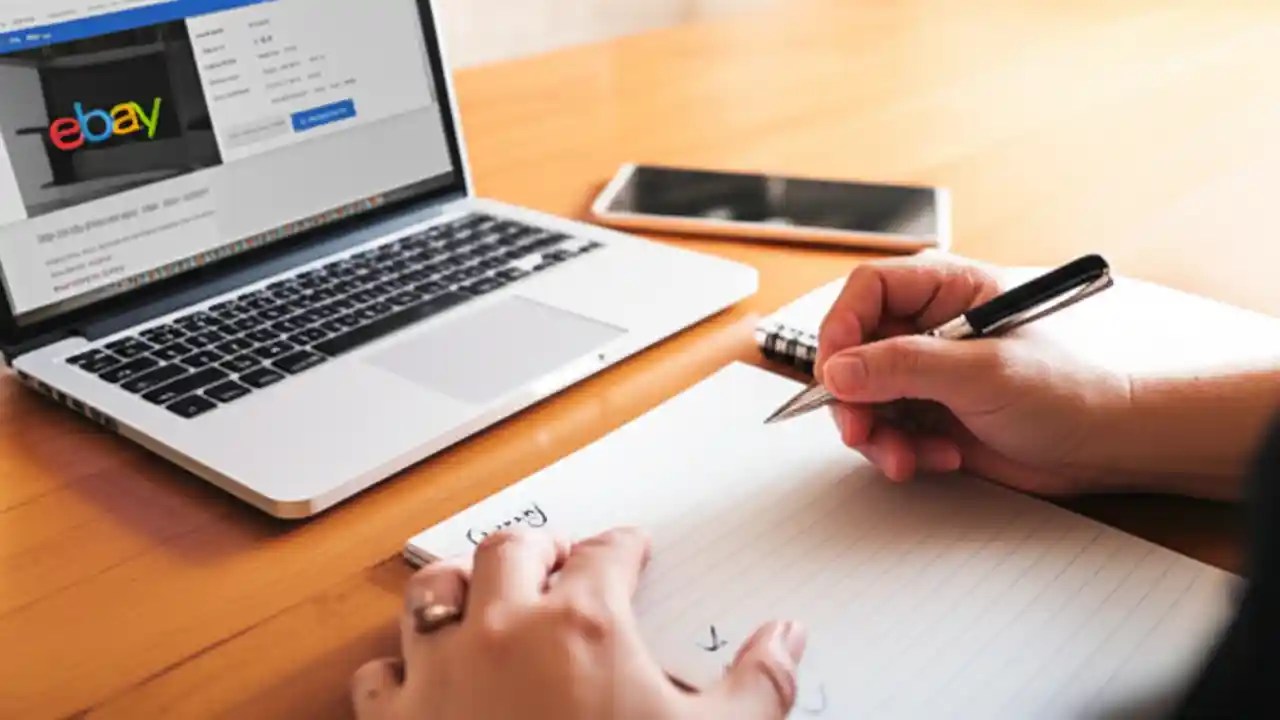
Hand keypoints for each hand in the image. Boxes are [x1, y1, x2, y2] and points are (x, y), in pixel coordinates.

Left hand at [352, 528, 807, 719]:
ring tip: (481, 589)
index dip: (624, 544)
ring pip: (432, 593)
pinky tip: (419, 676)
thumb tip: (785, 640)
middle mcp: (503, 634)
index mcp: (585, 627)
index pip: (607, 553)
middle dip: (540, 546)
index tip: (630, 548)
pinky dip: (398, 668)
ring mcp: (441, 676)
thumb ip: (759, 685)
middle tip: (560, 557)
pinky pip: (379, 676)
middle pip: (511, 550)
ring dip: (458, 584)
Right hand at [814, 253, 1132, 494]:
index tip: (835, 372)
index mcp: (946, 289)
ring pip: (861, 397)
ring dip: (875, 434)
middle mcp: (928, 327)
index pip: (867, 291)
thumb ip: (905, 367)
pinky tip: (939, 458)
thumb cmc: (1068, 392)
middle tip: (860, 432)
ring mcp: (926, 373)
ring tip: (906, 457)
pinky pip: (885, 431)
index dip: (841, 328)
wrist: (1105, 447)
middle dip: (853, 398)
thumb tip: (838, 371)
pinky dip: (899, 451)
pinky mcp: (929, 414)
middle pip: (853, 350)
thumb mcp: (983, 373)